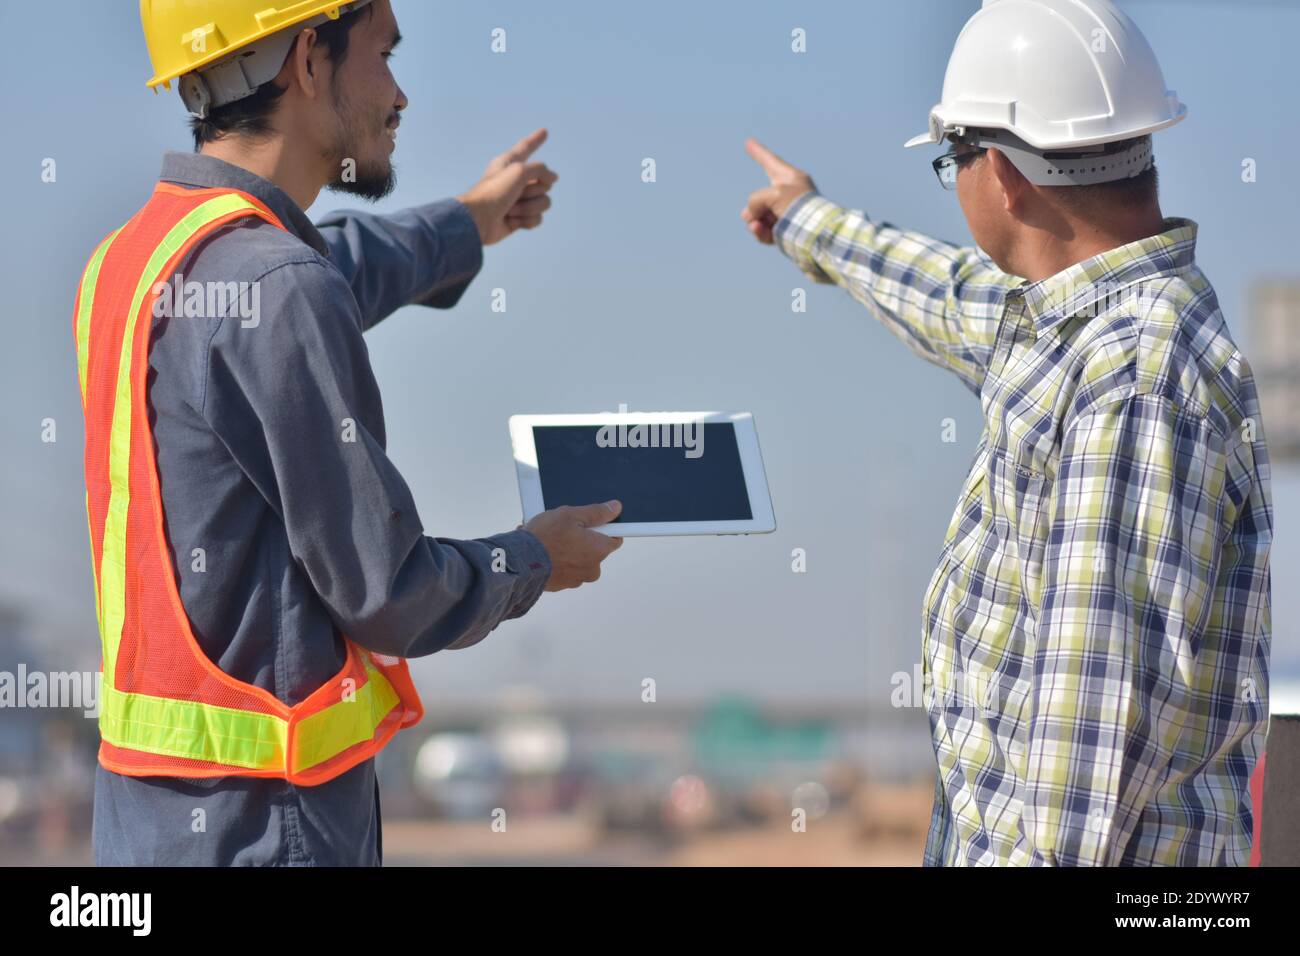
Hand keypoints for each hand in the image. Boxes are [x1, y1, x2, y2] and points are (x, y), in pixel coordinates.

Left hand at [457, 127, 557, 245]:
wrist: (478, 220)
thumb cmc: (494, 191)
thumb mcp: (519, 170)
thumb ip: (540, 169)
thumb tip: (553, 178)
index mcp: (510, 163)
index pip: (526, 147)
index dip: (536, 140)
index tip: (544, 131)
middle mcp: (516, 179)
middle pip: (544, 182)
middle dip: (534, 190)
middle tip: (517, 193)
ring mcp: (519, 199)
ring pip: (543, 202)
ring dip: (529, 207)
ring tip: (511, 209)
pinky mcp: (519, 218)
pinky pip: (537, 218)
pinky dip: (526, 221)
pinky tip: (512, 220)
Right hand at [524, 500, 623, 591]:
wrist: (521, 563)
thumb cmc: (546, 538)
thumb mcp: (572, 515)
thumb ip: (597, 512)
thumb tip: (615, 508)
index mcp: (599, 550)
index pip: (615, 539)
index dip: (605, 528)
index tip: (594, 523)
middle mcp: (592, 569)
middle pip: (593, 549)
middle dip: (581, 538)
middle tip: (564, 528)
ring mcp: (576, 579)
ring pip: (576, 558)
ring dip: (566, 549)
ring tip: (548, 538)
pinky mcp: (561, 585)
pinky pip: (562, 568)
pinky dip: (555, 559)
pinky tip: (542, 549)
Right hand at [741, 137, 816, 244]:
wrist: (815, 232)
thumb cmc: (797, 207)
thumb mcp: (772, 195)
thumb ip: (755, 201)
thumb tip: (752, 219)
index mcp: (792, 178)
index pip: (771, 161)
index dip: (758, 152)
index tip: (749, 142)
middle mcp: (789, 194)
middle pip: (760, 197)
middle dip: (752, 207)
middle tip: (751, 214)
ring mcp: (787, 213)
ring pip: (760, 215)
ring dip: (755, 221)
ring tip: (758, 226)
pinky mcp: (785, 231)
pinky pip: (765, 230)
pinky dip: (760, 232)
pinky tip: (760, 231)